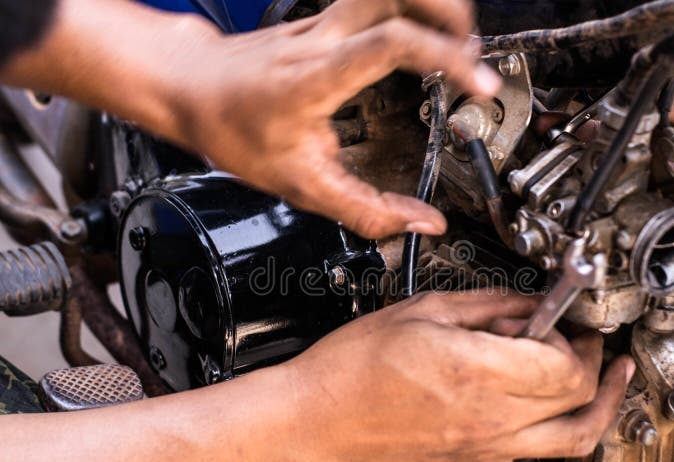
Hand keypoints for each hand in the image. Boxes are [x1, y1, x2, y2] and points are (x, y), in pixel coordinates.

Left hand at [170, 0, 499, 237]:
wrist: (190, 88)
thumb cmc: (233, 128)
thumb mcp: (300, 184)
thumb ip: (364, 210)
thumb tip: (416, 223)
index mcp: (318, 75)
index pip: (393, 43)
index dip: (445, 56)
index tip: (478, 82)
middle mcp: (324, 37)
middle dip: (449, 14)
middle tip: (471, 55)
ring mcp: (322, 22)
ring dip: (432, 7)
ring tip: (456, 44)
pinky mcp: (321, 22)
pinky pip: (375, 2)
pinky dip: (411, 13)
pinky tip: (421, 40)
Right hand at [290, 290, 633, 461]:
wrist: (316, 419)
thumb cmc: (354, 366)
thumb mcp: (423, 311)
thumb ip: (487, 305)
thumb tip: (527, 304)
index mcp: (480, 368)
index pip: (565, 360)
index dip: (577, 338)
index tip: (567, 320)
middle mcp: (491, 416)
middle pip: (576, 395)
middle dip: (592, 362)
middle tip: (585, 341)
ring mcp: (484, 451)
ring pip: (573, 443)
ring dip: (602, 411)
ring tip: (612, 385)